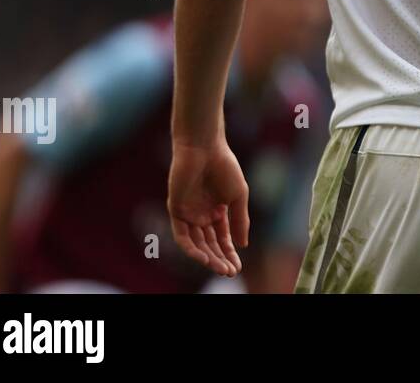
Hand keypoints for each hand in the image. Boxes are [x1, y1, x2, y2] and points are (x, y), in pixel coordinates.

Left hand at [167, 138, 248, 277]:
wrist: (205, 148)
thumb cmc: (224, 167)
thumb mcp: (238, 196)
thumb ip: (240, 220)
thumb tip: (243, 245)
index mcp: (218, 211)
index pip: (223, 238)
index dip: (230, 253)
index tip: (238, 267)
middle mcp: (202, 215)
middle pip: (211, 244)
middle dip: (220, 259)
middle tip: (230, 272)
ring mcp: (188, 214)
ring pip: (197, 243)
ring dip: (208, 257)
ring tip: (220, 268)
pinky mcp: (176, 210)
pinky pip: (182, 235)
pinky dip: (191, 248)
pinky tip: (203, 257)